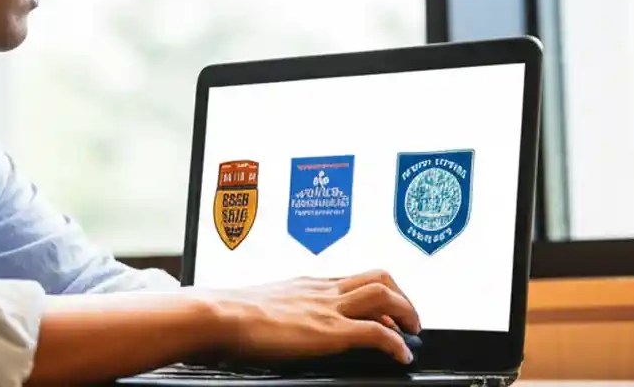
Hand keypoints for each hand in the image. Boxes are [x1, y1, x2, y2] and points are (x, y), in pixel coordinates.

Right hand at [203, 269, 420, 364]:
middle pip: (379, 276)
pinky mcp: (330, 331)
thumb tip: (278, 325)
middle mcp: (323, 289)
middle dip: (402, 297)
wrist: (221, 316)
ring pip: (384, 294)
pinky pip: (378, 333)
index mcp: (308, 284)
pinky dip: (397, 345)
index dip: (378, 294)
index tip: (385, 313)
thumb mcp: (263, 305)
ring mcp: (328, 308)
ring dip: (407, 312)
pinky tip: (401, 357)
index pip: (355, 279)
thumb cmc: (231, 314)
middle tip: (409, 319)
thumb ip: (280, 311)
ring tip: (412, 333)